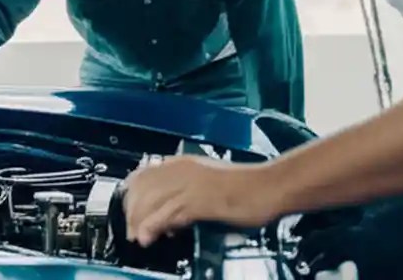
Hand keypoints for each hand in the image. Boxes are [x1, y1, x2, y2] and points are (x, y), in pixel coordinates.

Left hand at [122, 156, 281, 246]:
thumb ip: (187, 196)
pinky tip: (149, 236)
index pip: (143, 175)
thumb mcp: (208, 185)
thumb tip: (168, 218)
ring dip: (140, 221)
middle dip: (132, 212)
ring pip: (152, 201)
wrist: (270, 186)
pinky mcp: (201, 200)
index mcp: (183, 164)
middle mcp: (183, 170)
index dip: (133, 197)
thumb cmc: (246, 187)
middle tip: (132, 231)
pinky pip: (169, 213)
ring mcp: (191, 184)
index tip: (131, 214)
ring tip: (139, 238)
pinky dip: (154, 226)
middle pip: (142, 189)